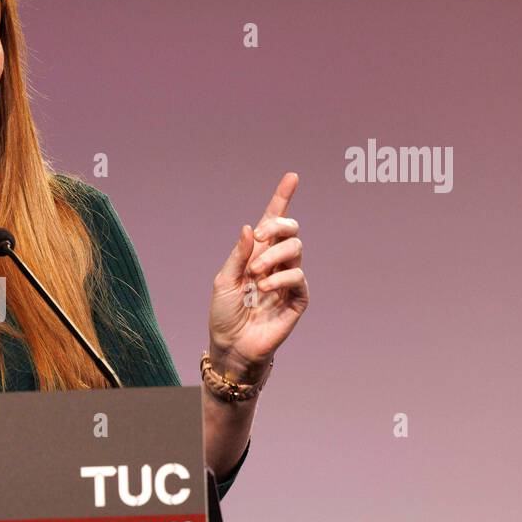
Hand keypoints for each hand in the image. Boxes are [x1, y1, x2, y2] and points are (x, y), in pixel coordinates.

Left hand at [208, 171, 309, 380]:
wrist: (231, 345)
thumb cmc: (224, 314)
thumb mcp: (224, 280)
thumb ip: (238, 254)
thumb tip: (251, 227)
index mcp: (256, 254)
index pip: (272, 222)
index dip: (282, 198)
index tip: (292, 176)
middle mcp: (276, 263)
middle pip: (291, 229)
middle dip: (278, 226)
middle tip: (261, 239)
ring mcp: (288, 279)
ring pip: (296, 248)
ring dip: (274, 256)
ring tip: (255, 276)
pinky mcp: (298, 298)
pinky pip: (298, 275)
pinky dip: (280, 278)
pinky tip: (265, 289)